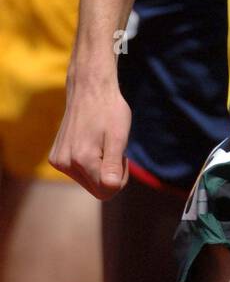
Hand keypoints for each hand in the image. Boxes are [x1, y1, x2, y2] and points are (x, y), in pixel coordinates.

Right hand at [50, 78, 131, 199]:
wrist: (89, 90)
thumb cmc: (109, 111)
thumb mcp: (118, 136)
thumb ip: (113, 164)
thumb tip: (111, 187)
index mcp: (82, 159)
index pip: (108, 191)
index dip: (121, 177)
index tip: (121, 156)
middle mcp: (65, 163)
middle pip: (97, 190)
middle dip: (110, 175)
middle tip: (113, 150)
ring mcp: (58, 161)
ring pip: (88, 183)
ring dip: (100, 169)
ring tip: (102, 145)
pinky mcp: (55, 158)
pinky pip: (79, 173)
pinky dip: (89, 164)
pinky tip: (91, 144)